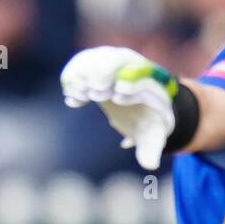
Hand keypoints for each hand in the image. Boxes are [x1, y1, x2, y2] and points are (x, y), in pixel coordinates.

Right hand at [60, 45, 177, 170]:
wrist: (140, 103)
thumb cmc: (149, 119)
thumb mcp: (154, 134)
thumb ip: (151, 148)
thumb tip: (150, 166)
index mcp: (148, 77)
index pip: (138, 71)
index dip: (128, 82)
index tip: (118, 97)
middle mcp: (127, 63)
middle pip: (113, 58)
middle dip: (104, 73)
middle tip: (97, 93)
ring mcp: (107, 62)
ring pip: (91, 59)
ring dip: (81, 76)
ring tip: (79, 98)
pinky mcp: (90, 66)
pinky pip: (77, 65)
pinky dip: (71, 80)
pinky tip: (73, 102)